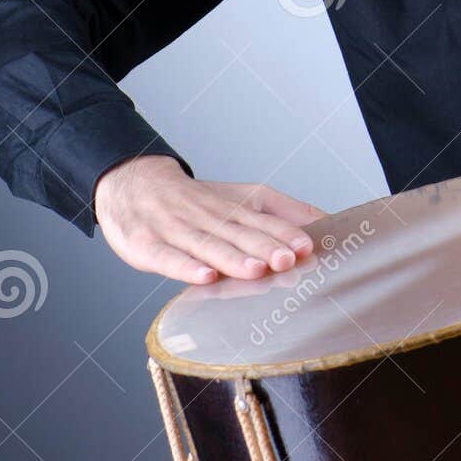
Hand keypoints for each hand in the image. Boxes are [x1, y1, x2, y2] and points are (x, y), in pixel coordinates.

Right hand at [93, 155, 326, 284]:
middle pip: (239, 233)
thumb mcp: (243, 197)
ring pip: (208, 246)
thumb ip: (283, 210)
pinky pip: (168, 258)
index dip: (284, 233)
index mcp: (233, 206)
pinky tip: (205, 276)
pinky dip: (186, 267)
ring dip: (233, 258)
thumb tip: (326, 222)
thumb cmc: (197, 201)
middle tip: (288, 260)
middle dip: (264, 247)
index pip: (262, 219)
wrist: (135, 184)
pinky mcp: (148, 246)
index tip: (306, 247)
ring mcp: (177, 230)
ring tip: (256, 270)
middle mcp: (208, 216)